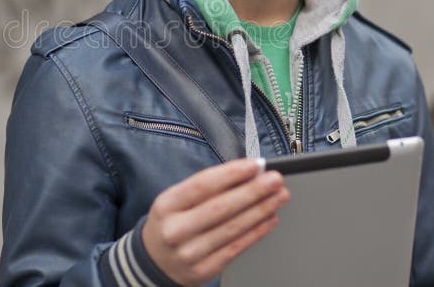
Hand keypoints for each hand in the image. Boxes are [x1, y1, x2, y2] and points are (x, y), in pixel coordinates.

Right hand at [141, 158, 289, 285]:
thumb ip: (207, 188)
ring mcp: (190, 252)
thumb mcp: (176, 200)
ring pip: (232, 228)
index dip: (231, 174)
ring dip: (261, 210)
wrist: (154, 262)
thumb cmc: (171, 223)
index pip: (202, 185)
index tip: (254, 165)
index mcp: (167, 205)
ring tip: (279, 196)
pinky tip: (270, 219)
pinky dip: (256, 232)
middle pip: (220, 207)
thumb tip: (245, 174)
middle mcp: (176, 230)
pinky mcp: (204, 270)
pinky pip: (236, 248)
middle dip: (253, 191)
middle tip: (274, 179)